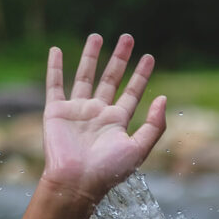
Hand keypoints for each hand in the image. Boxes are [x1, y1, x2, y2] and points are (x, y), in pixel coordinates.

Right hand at [42, 33, 166, 202]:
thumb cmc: (108, 170)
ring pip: (85, 76)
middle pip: (111, 79)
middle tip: (128, 37)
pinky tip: (56, 50)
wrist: (76, 182)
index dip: (141, 75)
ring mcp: (77, 111)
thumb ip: (154, 125)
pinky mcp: (56, 112)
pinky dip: (55, 67)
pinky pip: (54, 85)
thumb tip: (163, 97)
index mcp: (117, 122)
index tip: (149, 57)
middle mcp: (98, 113)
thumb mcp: (139, 148)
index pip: (132, 92)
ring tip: (97, 36)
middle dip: (119, 59)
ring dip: (91, 56)